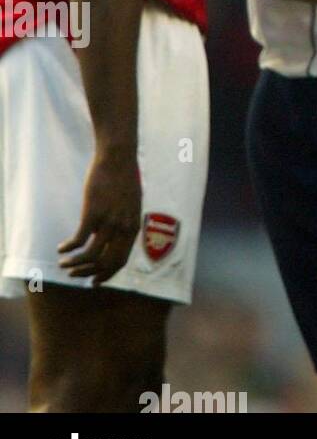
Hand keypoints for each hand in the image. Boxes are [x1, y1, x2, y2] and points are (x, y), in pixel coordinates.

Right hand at [58, 149, 140, 285]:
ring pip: (91, 256)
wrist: (119, 157)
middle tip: (74, 274)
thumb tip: (113, 236)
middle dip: (88, 274)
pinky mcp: (93, 213)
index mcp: (133, 227)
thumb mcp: (131, 203)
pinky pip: (79, 240)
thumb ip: (124, 221)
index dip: (106, 274)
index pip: (121, 260)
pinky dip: (68, 248)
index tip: (94, 281)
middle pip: (106, 263)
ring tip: (63, 264)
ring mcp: (109, 221)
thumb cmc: (123, 178)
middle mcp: (123, 228)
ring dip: (75, 265)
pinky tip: (61, 248)